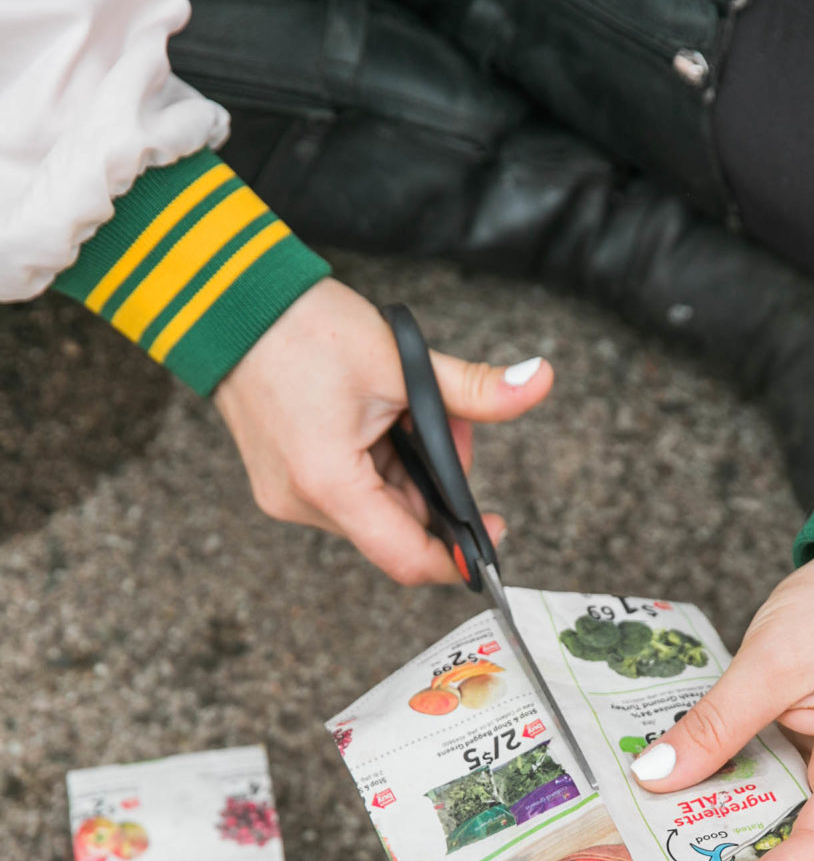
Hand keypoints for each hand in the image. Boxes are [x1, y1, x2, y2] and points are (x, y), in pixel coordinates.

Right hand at [213, 278, 553, 582]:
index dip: (459, 556)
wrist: (225, 301)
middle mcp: (302, 504)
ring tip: (405, 408)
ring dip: (408, 468)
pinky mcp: (283, 481)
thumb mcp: (402, 361)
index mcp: (330, 484)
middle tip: (447, 423)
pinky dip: (379, 462)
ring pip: (378, 506)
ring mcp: (287, 495)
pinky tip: (380, 418)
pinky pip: (351, 489)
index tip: (493, 530)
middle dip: (437, 483)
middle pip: (399, 526)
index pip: (408, 558)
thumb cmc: (303, 327)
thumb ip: (474, 390)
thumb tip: (540, 383)